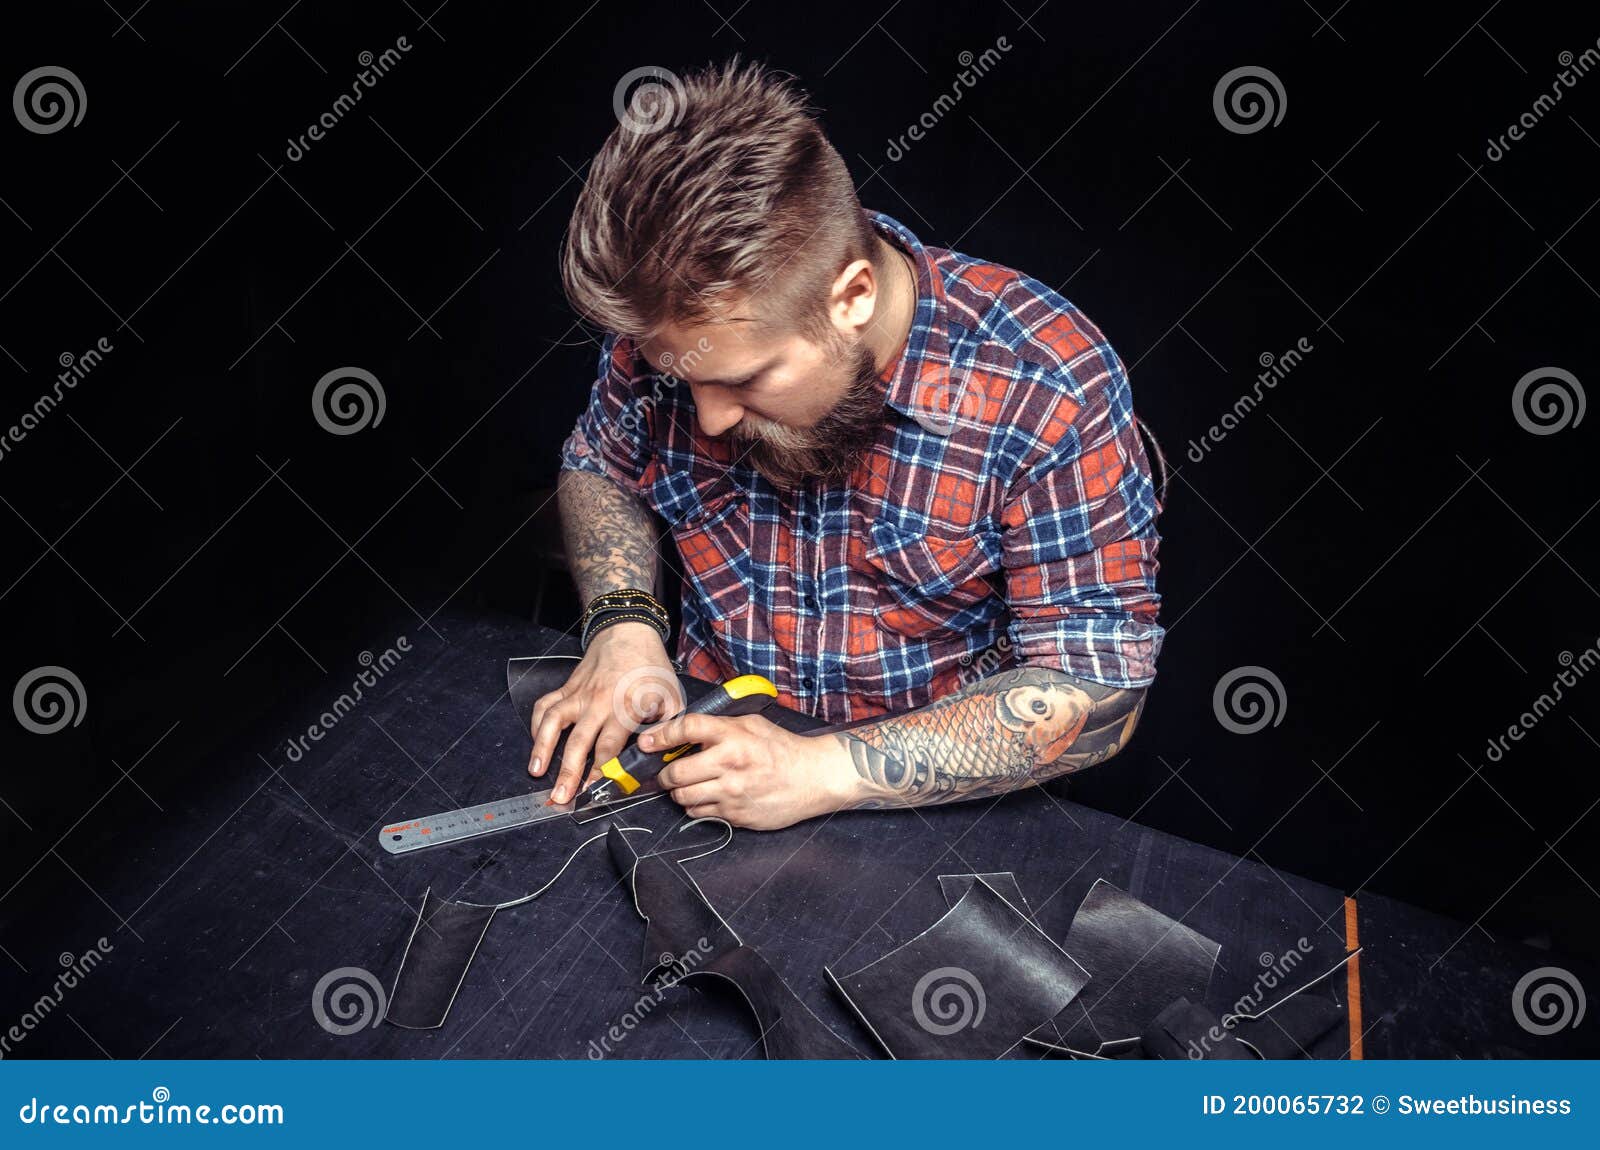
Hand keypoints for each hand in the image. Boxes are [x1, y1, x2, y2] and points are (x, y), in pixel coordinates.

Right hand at [528, 622, 682, 803]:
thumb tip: (660, 753)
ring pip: (554, 723)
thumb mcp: (671, 696)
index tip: (595, 791)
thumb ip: (667, 727)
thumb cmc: (651, 667)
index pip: (609, 747)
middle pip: (579, 742)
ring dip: (543, 748)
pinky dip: (537, 724)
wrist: (629, 632)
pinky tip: (536, 743)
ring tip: (536, 771)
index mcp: (624, 707)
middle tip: (561, 797)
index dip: (600, 772)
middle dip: (569, 772)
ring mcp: (579, 694)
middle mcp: (597, 702)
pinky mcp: (567, 687)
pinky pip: (545, 706)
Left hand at [643, 713, 855, 829]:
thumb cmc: (782, 749)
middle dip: (664, 773)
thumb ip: (719, 727)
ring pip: (682, 797)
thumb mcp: (752, 725)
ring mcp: (731, 794)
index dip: (660, 736)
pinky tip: (707, 797)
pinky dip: (696, 806)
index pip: (685, 730)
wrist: (813, 778)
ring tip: (688, 785)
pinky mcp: (735, 815)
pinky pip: (699, 813)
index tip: (646, 743)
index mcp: (733, 737)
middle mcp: (729, 765)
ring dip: (678, 792)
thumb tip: (684, 732)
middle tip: (667, 771)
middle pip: (674, 772)